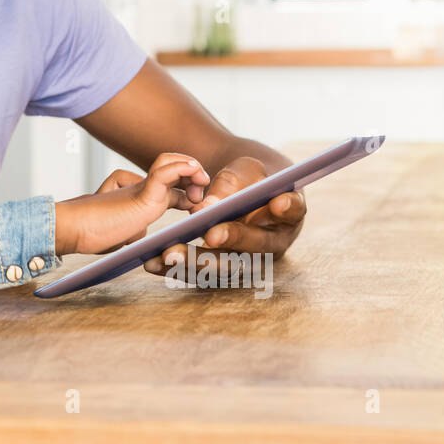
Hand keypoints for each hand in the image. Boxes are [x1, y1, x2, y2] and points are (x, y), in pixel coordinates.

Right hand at [55, 154, 209, 254]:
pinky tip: (194, 174)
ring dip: (190, 167)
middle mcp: (138, 187)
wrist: (74, 229)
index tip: (197, 204)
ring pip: (168, 162)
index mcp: (136, 197)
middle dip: (192, 175)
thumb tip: (138, 232)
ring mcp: (139, 187)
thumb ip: (130, 230)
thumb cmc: (90, 233)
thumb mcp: (118, 234)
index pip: (168, 186)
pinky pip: (164, 172)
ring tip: (201, 181)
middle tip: (201, 193)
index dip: (187, 191)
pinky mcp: (141, 193)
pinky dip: (183, 169)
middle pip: (170, 168)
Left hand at [141, 155, 305, 275]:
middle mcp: (273, 244)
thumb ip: (233, 183)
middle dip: (232, 240)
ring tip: (169, 253)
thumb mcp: (246, 170)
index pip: (292, 211)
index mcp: (289, 214)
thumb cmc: (250, 177)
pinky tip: (152, 262)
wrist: (243, 191)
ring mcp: (248, 261)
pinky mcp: (222, 270)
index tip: (276, 203)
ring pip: (225, 267)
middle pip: (255, 247)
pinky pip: (200, 274)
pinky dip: (175, 270)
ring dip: (196, 263)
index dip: (286, 208)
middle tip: (210, 235)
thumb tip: (208, 205)